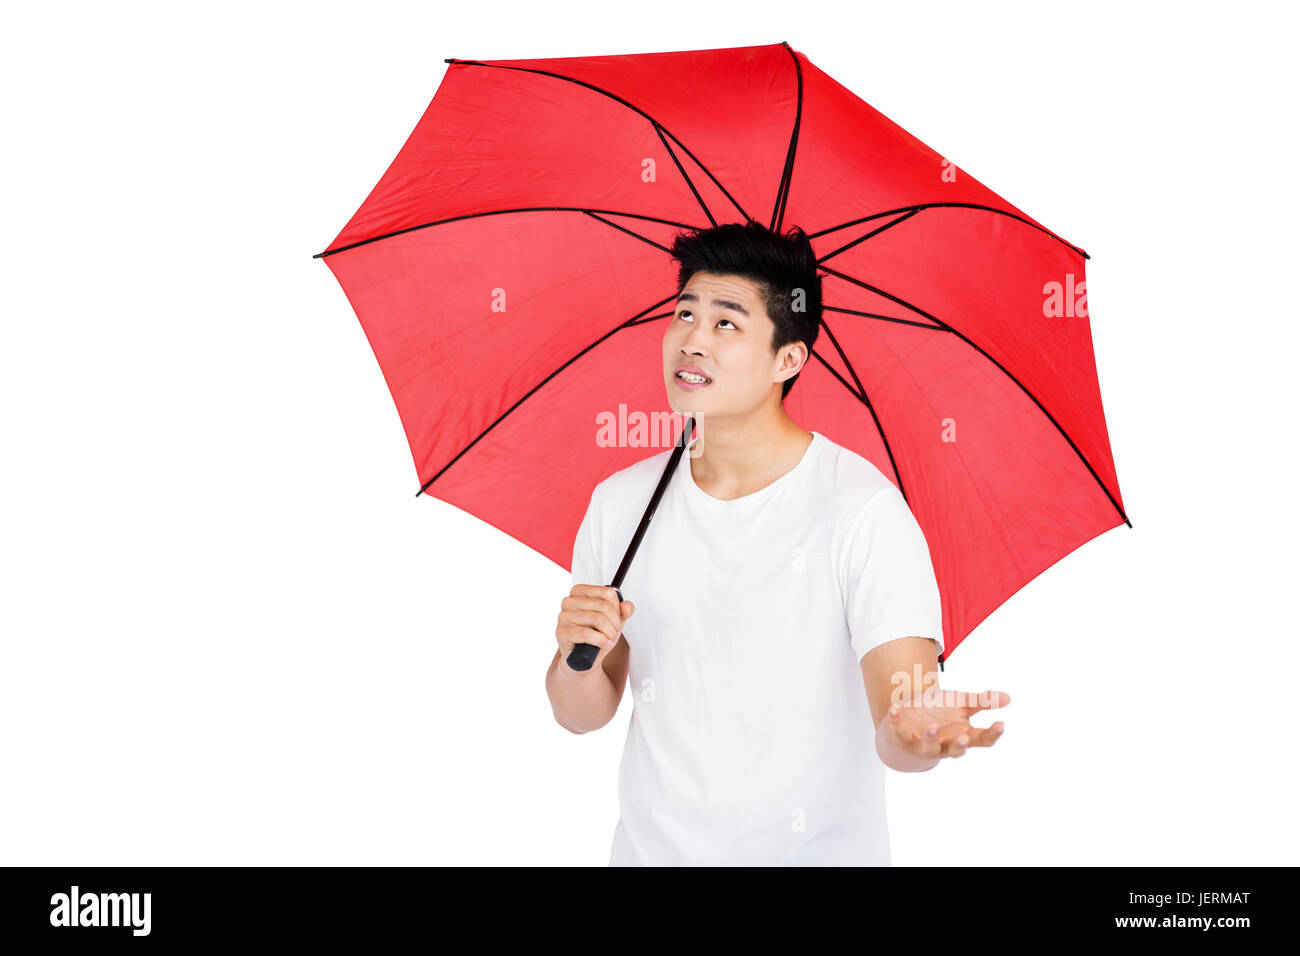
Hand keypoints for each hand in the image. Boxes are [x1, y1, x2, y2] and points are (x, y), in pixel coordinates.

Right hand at [555, 585, 633, 672]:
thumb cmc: (596, 636)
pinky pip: (587, 634)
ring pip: (598, 619)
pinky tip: (604, 644)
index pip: (608, 592)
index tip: (616, 619)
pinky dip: (601, 641)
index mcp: (580, 591)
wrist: (584, 659)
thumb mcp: (613, 621)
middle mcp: (569, 601)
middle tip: (614, 633)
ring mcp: (563, 616)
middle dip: (615, 623)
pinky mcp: (562, 632)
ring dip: (609, 633)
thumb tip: (627, 606)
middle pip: (604, 606)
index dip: (618, 609)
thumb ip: (623, 611)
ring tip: (608, 639)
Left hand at [877, 688, 1008, 759]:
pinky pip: (898, 731)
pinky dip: (896, 721)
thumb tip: (1009, 698)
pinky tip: (895, 709)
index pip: (981, 740)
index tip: (1000, 724)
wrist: (908, 718)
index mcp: (962, 735)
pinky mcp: (902, 737)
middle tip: (965, 737)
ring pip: (928, 747)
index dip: (991, 734)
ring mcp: (922, 744)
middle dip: (960, 745)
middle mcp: (944, 744)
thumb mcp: (960, 704)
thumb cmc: (938, 713)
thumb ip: (982, 702)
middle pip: (956, 750)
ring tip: (932, 728)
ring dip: (931, 738)